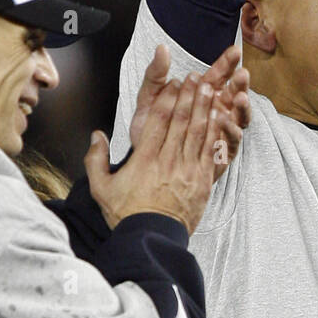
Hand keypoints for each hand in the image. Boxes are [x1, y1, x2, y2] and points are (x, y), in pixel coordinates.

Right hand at [85, 74, 233, 234]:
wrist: (152, 239)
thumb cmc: (126, 213)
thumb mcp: (101, 188)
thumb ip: (96, 159)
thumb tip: (96, 135)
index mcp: (144, 158)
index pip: (158, 120)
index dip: (167, 98)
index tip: (173, 83)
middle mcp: (167, 160)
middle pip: (181, 121)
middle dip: (189, 96)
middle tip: (196, 77)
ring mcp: (187, 170)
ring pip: (198, 132)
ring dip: (205, 108)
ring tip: (211, 88)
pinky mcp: (202, 181)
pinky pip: (210, 151)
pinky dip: (216, 132)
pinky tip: (221, 117)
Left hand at [129, 43, 249, 176]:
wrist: (146, 163)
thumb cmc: (151, 128)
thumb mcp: (150, 98)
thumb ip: (156, 74)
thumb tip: (161, 48)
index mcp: (202, 95)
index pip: (219, 75)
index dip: (227, 63)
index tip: (234, 51)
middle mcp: (216, 111)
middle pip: (234, 94)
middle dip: (240, 83)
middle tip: (242, 74)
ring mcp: (221, 131)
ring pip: (238, 117)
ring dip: (241, 106)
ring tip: (239, 98)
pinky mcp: (220, 152)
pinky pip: (230, 141)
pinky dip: (229, 130)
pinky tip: (224, 121)